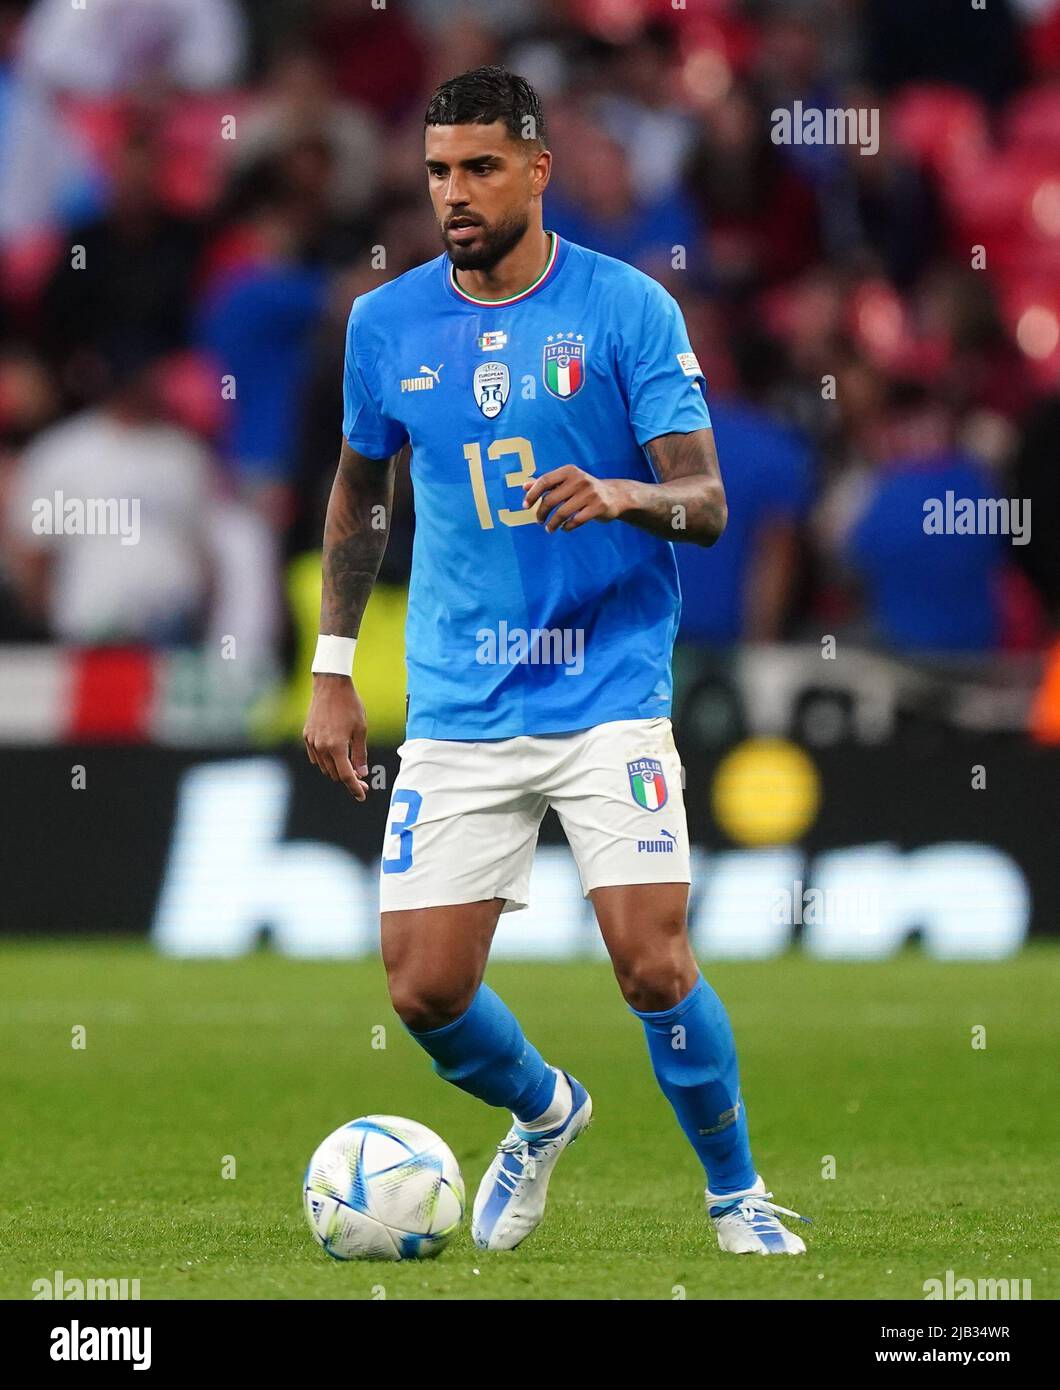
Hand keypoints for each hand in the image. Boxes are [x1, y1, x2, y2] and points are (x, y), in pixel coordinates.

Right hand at [303, 675, 369, 799]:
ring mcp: (312, 742)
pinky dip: (326, 761)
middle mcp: (321, 747)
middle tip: (362, 779)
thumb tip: (362, 773)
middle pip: (334, 773)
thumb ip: (360, 754)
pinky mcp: (307, 736)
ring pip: (324, 767)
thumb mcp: (361, 730)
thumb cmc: (350, 705)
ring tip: (350, 766)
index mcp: (336, 747)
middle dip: (348, 779)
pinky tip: (335, 756)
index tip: (362, 795)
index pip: (346, 776)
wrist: (330, 686)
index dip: (355, 788)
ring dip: (337, 770)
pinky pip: (316, 756)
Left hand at [522, 466, 628, 533]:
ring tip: (549, 529)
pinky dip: (567, 526)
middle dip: (541, 513)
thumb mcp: (566, 482)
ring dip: (553, 524)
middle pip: (551, 499)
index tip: (525, 506)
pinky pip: (576, 520)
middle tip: (539, 521)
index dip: (532, 495)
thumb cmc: (584, 489)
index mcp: (569, 471)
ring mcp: (590, 493)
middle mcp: (579, 479)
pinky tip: (565, 528)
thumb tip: (524, 486)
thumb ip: (547, 484)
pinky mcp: (598, 507)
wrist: (614, 495)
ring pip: (562, 512)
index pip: (545, 481)